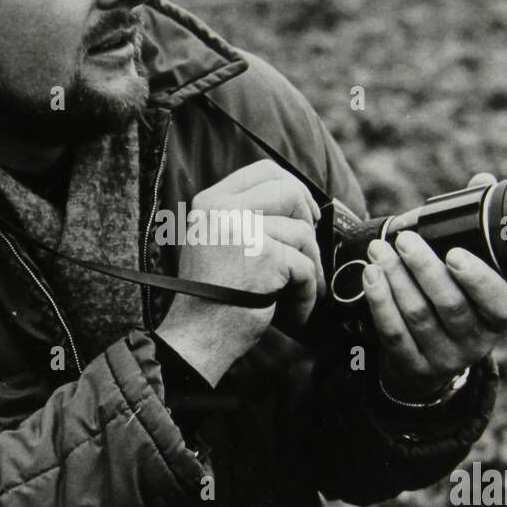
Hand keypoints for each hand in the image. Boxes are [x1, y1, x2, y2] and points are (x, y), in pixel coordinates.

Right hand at [156, 160, 324, 384]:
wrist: (197, 335)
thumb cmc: (211, 296)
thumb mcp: (216, 241)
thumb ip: (244, 216)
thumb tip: (299, 200)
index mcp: (210, 202)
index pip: (265, 171)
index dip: (293, 187)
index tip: (304, 212)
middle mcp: (223, 210)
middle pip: (290, 193)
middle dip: (307, 222)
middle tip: (309, 249)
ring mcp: (244, 231)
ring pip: (302, 233)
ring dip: (309, 266)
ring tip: (297, 290)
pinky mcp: (265, 257)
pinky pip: (306, 266)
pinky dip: (306, 293)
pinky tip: (295, 310)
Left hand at [360, 172, 506, 400]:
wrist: (432, 360)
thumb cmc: (458, 300)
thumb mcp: (475, 273)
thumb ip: (478, 227)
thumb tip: (482, 181)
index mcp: (501, 316)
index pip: (500, 303)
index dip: (478, 279)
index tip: (455, 253)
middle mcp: (478, 342)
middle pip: (450, 305)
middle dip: (424, 268)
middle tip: (404, 240)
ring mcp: (445, 358)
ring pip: (418, 316)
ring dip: (396, 279)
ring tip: (380, 251)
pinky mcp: (413, 366)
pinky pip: (394, 333)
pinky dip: (380, 301)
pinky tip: (371, 275)